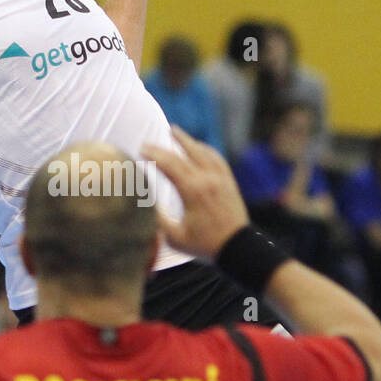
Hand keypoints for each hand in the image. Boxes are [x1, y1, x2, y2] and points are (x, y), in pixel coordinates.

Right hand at [141, 126, 248, 259]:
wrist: (239, 248)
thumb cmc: (205, 245)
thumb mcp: (175, 237)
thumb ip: (158, 218)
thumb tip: (144, 202)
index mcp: (193, 191)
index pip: (170, 165)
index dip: (154, 155)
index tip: (141, 150)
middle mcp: (208, 179)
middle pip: (185, 153)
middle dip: (166, 144)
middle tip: (152, 139)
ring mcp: (221, 179)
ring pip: (203, 151)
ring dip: (188, 141)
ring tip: (175, 131)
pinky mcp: (230, 182)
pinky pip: (217, 158)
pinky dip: (205, 149)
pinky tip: (199, 147)